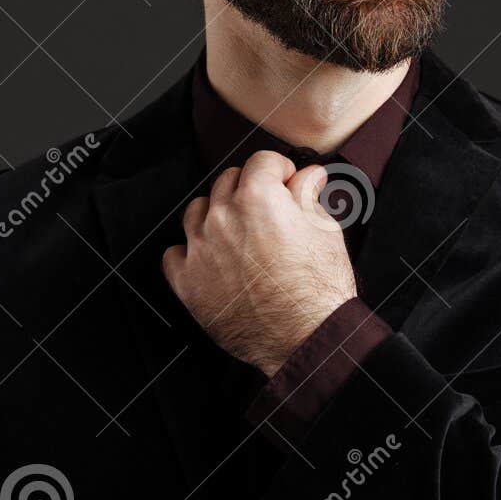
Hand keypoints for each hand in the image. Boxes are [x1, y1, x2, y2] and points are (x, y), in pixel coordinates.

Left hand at [161, 150, 356, 375]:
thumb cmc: (318, 288)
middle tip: (267, 210)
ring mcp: (200, 249)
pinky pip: (175, 253)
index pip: (261, 161)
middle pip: (227, 180)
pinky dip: (191, 253)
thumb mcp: (325, 231)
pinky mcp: (187, 282)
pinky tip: (212, 261)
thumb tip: (308, 175)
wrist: (304, 338)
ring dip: (216, 214)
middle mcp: (223, 216)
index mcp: (258, 197)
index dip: (281, 170)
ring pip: (197, 210)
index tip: (287, 183)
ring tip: (237, 234)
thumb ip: (308, 195)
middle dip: (249, 187)